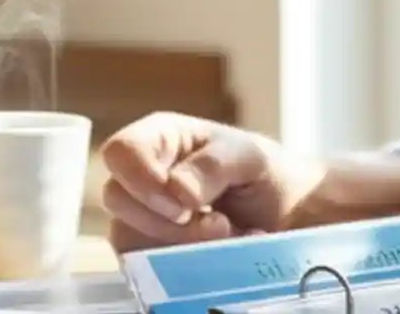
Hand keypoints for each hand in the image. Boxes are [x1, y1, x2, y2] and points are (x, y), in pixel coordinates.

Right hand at [99, 113, 315, 251]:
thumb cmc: (262, 171)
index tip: (183, 205)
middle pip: (118, 198)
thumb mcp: (250, 157)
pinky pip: (142, 263)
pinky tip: (216, 250)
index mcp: (161, 136)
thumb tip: (176, 191)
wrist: (281, 211)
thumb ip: (213, 166)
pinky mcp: (146, 246)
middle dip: (169, 220)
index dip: (141, 178)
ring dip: (180, 243)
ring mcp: (140, 212)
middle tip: (218, 224)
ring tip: (225, 234)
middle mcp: (142, 173)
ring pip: (128, 235)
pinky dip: (180, 263)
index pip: (121, 151)